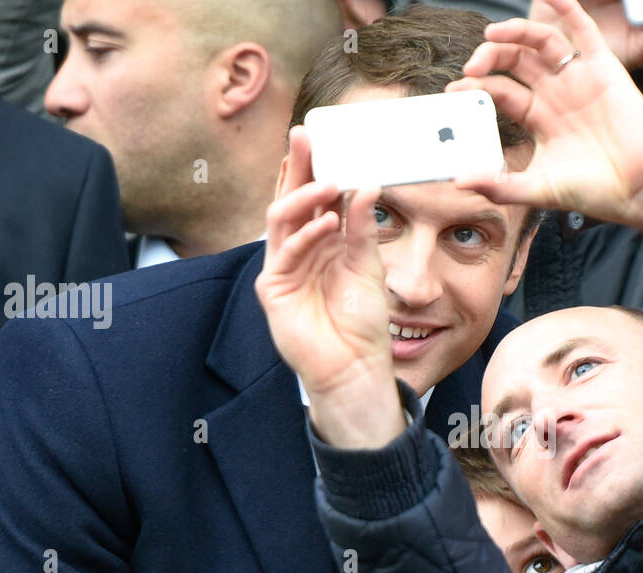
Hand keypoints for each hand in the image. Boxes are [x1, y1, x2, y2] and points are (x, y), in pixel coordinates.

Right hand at [255, 126, 405, 447]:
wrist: (354, 366)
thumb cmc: (362, 321)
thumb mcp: (368, 267)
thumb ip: (362, 229)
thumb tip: (366, 185)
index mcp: (322, 241)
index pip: (315, 196)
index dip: (316, 166)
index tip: (324, 136)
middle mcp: (299, 249)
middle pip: (292, 198)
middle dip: (298, 167)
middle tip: (305, 136)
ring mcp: (283, 267)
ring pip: (282, 218)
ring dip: (304, 197)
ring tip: (329, 183)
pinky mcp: (274, 289)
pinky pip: (285, 252)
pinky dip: (306, 235)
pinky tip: (327, 223)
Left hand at [447, 0, 642, 242]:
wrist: (639, 187)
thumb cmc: (593, 192)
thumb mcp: (538, 190)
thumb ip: (499, 186)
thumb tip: (460, 182)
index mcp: (539, 118)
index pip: (501, 92)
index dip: (476, 88)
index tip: (455, 90)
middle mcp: (556, 94)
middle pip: (516, 62)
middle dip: (491, 58)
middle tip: (472, 66)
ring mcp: (578, 78)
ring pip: (541, 42)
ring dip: (515, 33)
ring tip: (492, 34)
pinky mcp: (604, 68)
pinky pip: (583, 30)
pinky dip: (567, 8)